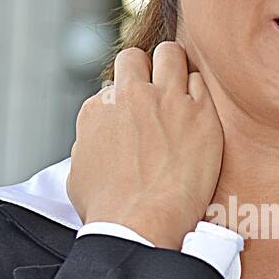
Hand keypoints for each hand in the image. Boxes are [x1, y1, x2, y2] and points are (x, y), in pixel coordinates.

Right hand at [66, 41, 223, 249]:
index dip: (123, 104)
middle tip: (156, 94)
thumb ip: (87, 144)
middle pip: (134, 57)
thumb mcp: (78, 174)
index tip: (133, 121)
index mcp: (97, 110)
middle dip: (144, 70)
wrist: (141, 225)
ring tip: (180, 90)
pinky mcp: (200, 112)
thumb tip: (95, 138)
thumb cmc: (108, 210)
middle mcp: (129, 97)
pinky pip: (200, 81)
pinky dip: (199, 93)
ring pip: (171, 53)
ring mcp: (166, 100)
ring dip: (173, 67)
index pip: (111, 88)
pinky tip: (198, 114)